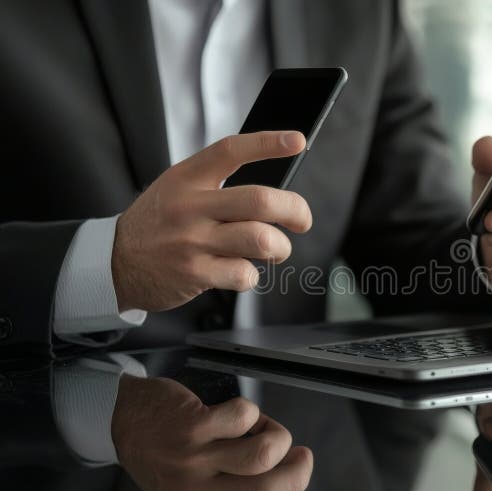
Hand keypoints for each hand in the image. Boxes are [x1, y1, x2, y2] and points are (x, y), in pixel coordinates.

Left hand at [112, 375, 312, 490]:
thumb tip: (272, 476)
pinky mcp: (195, 424)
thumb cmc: (157, 446)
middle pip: (263, 490)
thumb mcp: (178, 485)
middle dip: (297, 474)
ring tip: (264, 429)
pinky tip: (235, 412)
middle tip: (301, 458)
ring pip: (261, 453)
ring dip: (276, 435)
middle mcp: (193, 488)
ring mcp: (193, 456)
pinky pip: (245, 416)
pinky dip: (250, 411)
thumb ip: (218, 490)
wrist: (124, 414)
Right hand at [113, 131, 311, 311]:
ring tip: (276, 249)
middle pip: (259, 200)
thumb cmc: (158, 224)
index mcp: (187, 178)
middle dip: (295, 210)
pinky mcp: (196, 273)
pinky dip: (252, 274)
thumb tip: (273, 194)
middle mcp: (190, 207)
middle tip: (302, 219)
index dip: (267, 143)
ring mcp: (193, 241)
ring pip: (261, 239)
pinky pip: (245, 274)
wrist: (114, 263)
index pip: (231, 151)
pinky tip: (240, 270)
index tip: (296, 141)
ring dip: (280, 247)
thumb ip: (217, 185)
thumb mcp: (177, 189)